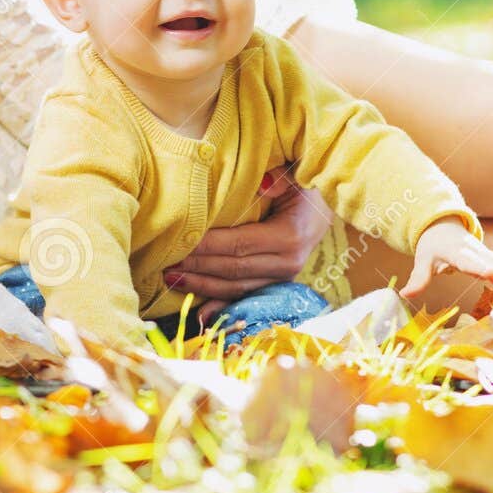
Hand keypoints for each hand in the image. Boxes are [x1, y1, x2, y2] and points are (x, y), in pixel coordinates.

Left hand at [163, 166, 330, 322]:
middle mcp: (287, 263)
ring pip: (236, 287)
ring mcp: (282, 278)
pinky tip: (200, 313)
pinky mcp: (276, 285)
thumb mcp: (295, 178)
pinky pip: (245, 297)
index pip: (240, 243)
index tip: (181, 242)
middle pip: (234, 269)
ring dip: (202, 286)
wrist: (325, 211)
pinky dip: (221, 305)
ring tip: (172, 279)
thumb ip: (278, 180)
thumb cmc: (304, 189)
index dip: (209, 245)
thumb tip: (261, 182)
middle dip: (198, 267)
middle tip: (166, 263)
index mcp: (289, 236)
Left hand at [403, 219, 492, 300]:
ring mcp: (487, 256)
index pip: (467, 260)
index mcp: (456, 251)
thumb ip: (418, 278)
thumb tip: (405, 294)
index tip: (490, 273)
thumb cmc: (433, 246)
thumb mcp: (423, 259)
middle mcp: (475, 252)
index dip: (478, 266)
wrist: (444, 227)